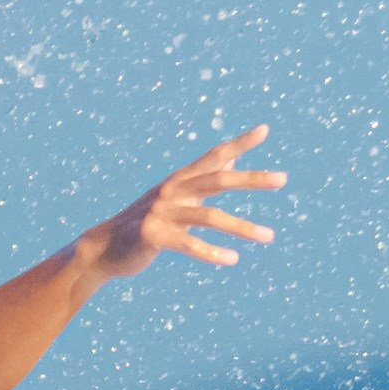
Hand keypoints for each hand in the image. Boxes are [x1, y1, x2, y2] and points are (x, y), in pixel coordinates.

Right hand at [82, 127, 285, 279]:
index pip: (213, 157)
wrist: (105, 249)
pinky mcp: (154, 236)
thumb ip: (201, 181)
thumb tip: (229, 159)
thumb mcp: (174, 199)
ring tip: (269, 237)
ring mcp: (162, 212)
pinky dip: (212, 253)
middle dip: (251, 178)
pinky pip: (189, 244)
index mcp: (179, 181)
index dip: (239, 143)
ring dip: (243, 228)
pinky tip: (232, 260)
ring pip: (210, 217)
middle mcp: (172, 191)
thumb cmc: (147, 224)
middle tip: (283, 179)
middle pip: (218, 180)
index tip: (264, 130)